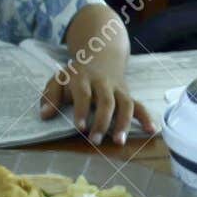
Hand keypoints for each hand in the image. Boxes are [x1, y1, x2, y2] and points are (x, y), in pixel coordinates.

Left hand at [39, 51, 154, 145]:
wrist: (100, 54)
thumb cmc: (76, 74)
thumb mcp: (59, 79)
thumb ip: (50, 95)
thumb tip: (44, 115)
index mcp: (83, 78)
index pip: (83, 93)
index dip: (82, 110)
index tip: (80, 128)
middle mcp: (102, 83)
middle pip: (106, 101)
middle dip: (102, 122)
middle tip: (95, 140)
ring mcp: (118, 89)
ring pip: (125, 104)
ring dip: (123, 123)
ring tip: (119, 141)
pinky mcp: (128, 95)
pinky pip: (139, 105)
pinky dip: (146, 118)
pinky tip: (151, 131)